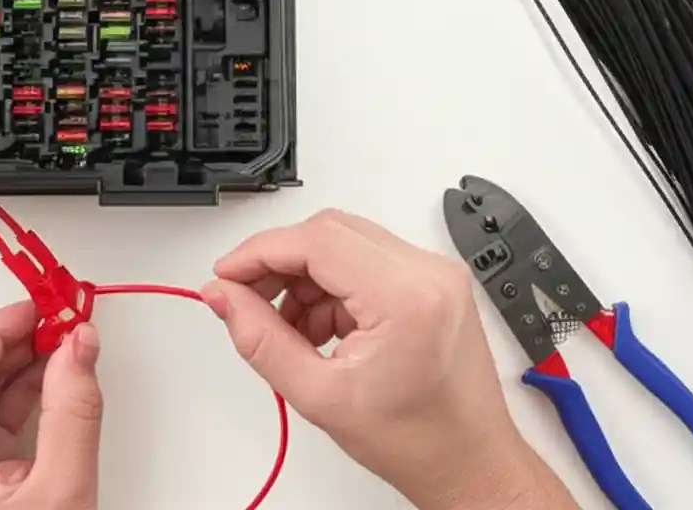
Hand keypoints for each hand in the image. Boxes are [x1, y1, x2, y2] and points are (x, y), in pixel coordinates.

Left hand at [0, 302, 103, 509]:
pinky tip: (51, 379)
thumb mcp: (62, 490)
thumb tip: (79, 346)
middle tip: (59, 321)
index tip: (40, 308)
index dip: (0, 328)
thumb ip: (73, 412)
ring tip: (62, 345)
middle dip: (13, 343)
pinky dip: (16, 396)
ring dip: (18, 366)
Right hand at [202, 210, 576, 509]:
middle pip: (330, 232)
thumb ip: (260, 340)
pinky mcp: (434, 281)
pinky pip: (367, 261)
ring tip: (290, 330)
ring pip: (346, 243)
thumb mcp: (319, 395)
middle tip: (247, 299)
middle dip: (280, 262)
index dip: (260, 252)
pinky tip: (320, 328)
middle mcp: (429, 272)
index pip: (317, 240)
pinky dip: (332, 287)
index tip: (227, 274)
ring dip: (306, 277)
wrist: (468, 461)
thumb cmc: (417, 440)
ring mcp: (436, 273)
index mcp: (406, 297)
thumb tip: (224, 297)